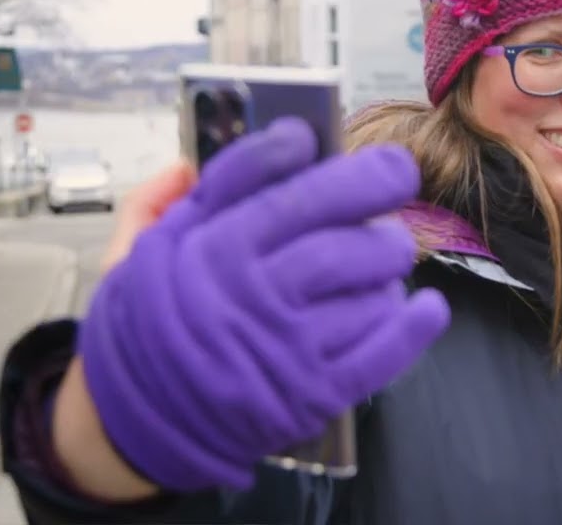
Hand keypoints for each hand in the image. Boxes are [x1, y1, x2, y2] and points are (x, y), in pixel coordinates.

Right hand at [76, 118, 450, 490]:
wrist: (135, 423)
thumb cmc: (146, 328)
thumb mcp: (134, 256)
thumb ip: (159, 202)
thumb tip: (191, 161)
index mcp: (204, 250)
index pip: (255, 177)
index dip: (288, 146)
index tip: (309, 138)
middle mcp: (248, 290)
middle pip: (330, 226)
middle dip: (374, 187)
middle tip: (396, 174)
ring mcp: (285, 343)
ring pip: (365, 281)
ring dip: (387, 260)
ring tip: (384, 255)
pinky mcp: (313, 391)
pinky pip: (381, 352)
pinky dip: (413, 326)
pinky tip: (427, 307)